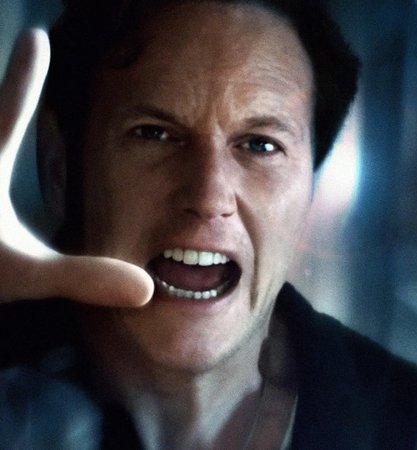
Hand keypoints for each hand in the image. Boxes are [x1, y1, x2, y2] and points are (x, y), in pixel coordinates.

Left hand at [0, 29, 152, 306]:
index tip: (36, 36)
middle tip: (29, 47)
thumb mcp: (22, 276)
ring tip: (15, 102)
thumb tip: (145, 287)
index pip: (9, 112)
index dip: (26, 76)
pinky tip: (6, 161)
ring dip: (1, 122)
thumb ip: (82, 276)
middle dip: (8, 91)